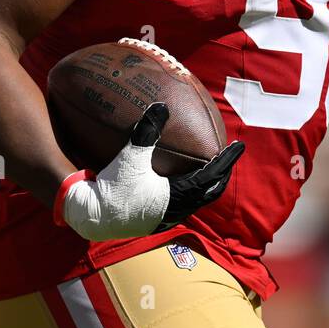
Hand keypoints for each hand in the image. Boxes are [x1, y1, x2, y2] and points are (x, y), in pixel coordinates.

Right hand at [55, 102, 245, 240]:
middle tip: (228, 156)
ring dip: (205, 184)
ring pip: (196, 201)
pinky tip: (180, 180)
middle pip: (209, 192)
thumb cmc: (112, 187)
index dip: (227, 161)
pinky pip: (181, 205)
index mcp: (178, 197)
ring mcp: (165, 219)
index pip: (212, 177)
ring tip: (208, 167)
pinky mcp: (153, 221)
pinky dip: (189, 190)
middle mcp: (176, 211)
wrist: (90, 216)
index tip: (239, 147)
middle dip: (221, 173)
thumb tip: (160, 105)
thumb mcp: (130, 156)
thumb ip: (147, 131)